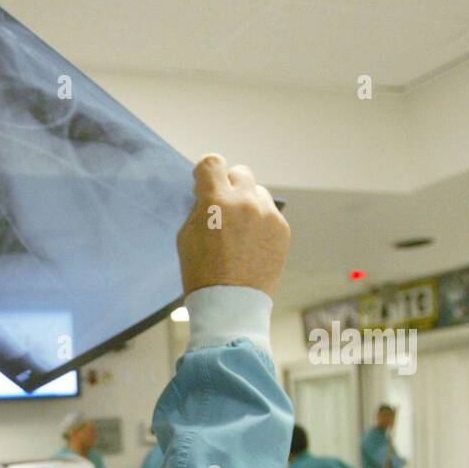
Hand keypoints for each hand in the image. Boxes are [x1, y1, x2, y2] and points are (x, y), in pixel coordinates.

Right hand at [176, 154, 290, 297]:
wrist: (231, 304)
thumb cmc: (201, 273)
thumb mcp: (186, 236)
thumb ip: (199, 209)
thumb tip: (209, 194)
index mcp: (216, 202)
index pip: (212, 163)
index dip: (206, 171)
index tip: (204, 182)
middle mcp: (245, 202)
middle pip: (240, 172)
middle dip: (229, 185)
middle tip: (223, 207)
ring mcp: (268, 215)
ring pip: (258, 193)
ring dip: (247, 204)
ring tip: (239, 231)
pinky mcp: (282, 229)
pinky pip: (270, 214)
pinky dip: (260, 223)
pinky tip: (251, 245)